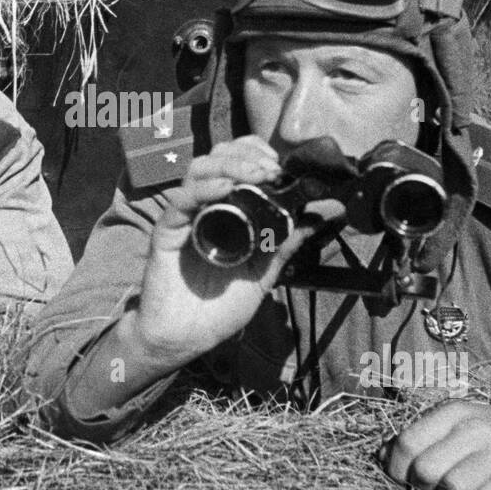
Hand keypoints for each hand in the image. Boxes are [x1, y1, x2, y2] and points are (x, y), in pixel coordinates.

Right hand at [131, 135, 326, 367]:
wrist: (186, 337)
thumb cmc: (219, 305)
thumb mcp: (264, 272)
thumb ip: (287, 242)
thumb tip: (324, 214)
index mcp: (226, 208)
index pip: (237, 160)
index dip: (257, 152)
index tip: (281, 165)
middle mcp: (204, 205)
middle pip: (218, 155)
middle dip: (247, 155)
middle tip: (271, 171)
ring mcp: (185, 216)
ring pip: (199, 169)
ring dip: (230, 165)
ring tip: (254, 176)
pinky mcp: (167, 231)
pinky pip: (182, 201)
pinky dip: (203, 190)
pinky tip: (224, 190)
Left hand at [378, 401, 490, 489]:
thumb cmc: (483, 432)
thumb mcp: (450, 423)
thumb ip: (417, 437)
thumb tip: (380, 456)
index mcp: (453, 412)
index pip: (408, 442)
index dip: (395, 467)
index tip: (399, 477)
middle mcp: (475, 428)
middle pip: (426, 468)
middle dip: (419, 485)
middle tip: (427, 487)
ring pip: (454, 487)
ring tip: (456, 488)